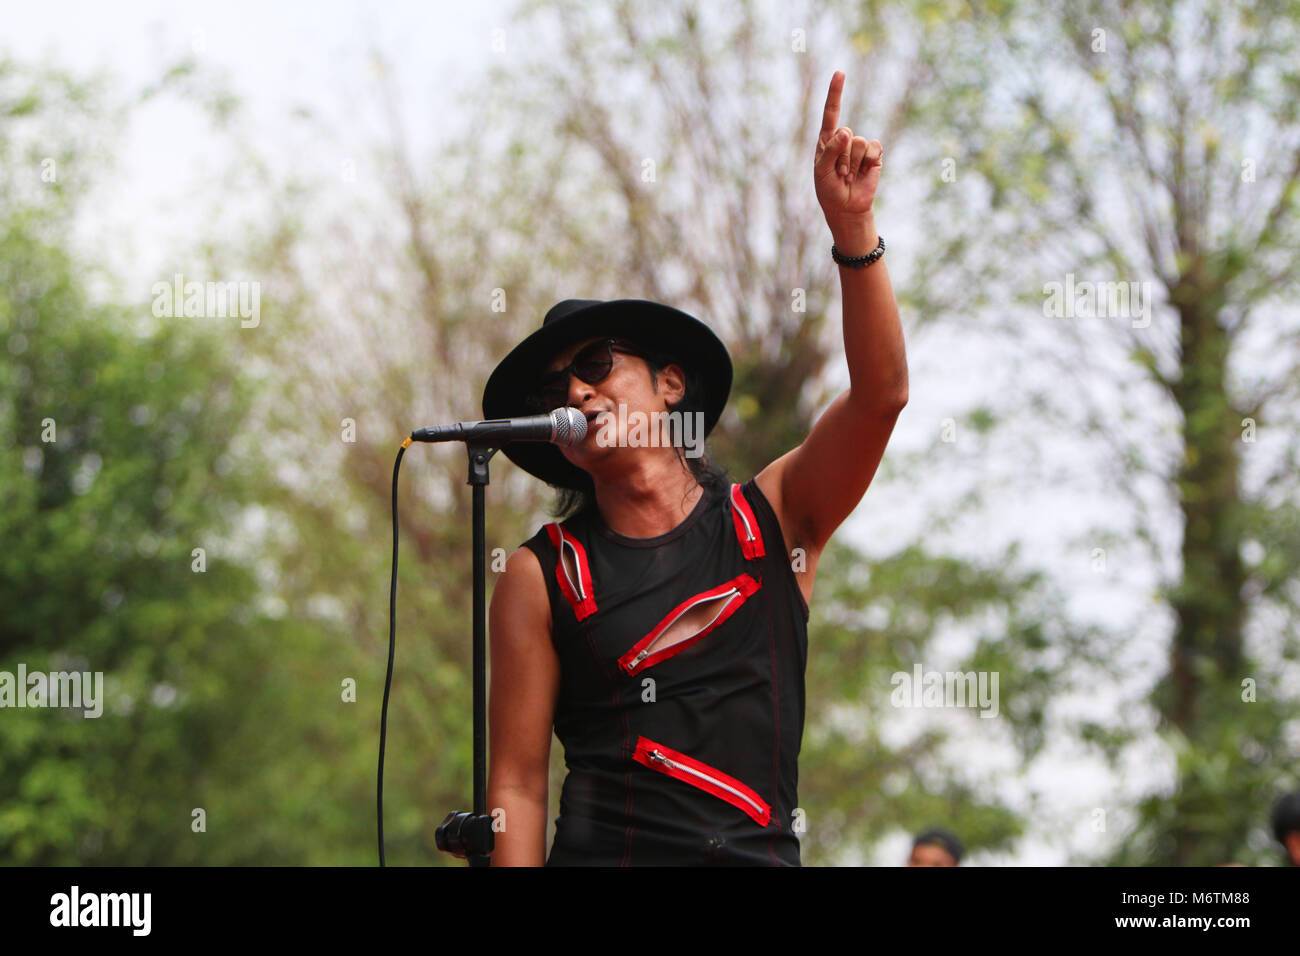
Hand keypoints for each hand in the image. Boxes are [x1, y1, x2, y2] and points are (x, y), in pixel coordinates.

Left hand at [814, 70, 882, 234]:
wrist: (847, 208)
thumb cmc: (829, 190)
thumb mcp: (823, 172)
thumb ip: (831, 151)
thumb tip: (846, 131)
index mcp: (826, 140)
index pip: (831, 112)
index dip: (836, 92)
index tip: (840, 73)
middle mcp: (844, 139)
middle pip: (846, 134)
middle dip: (842, 157)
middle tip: (839, 174)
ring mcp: (859, 147)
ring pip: (859, 143)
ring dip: (853, 163)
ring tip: (848, 176)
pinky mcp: (874, 155)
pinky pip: (874, 148)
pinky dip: (868, 162)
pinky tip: (863, 173)